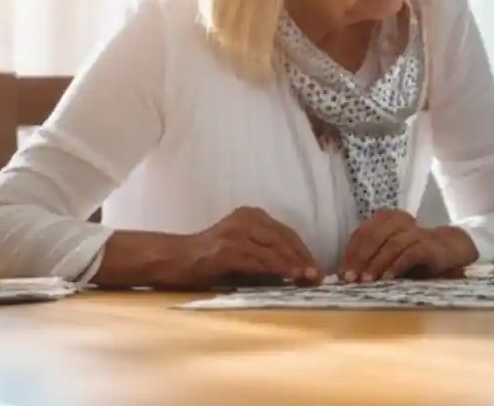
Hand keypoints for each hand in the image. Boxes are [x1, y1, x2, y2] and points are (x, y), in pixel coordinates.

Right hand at [171, 206, 321, 287]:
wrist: (176, 260)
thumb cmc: (210, 260)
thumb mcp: (243, 250)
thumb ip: (266, 254)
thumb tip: (298, 272)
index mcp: (252, 215)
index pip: (286, 233)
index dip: (304, 251)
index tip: (316, 268)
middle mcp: (246, 219)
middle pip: (284, 239)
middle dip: (303, 259)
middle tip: (318, 277)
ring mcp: (236, 233)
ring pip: (274, 248)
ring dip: (295, 265)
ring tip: (309, 279)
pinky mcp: (228, 250)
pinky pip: (259, 260)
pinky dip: (277, 269)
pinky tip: (289, 277)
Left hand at [338, 210, 477, 281]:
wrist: (450, 251)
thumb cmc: (413, 255)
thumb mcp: (389, 255)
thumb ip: (370, 259)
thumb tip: (345, 276)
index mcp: (387, 220)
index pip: (363, 232)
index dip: (351, 252)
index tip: (342, 273)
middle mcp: (401, 222)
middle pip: (375, 234)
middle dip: (360, 258)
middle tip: (351, 278)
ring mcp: (417, 233)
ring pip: (393, 243)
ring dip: (377, 263)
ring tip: (367, 281)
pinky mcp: (430, 246)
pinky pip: (412, 252)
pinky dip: (398, 265)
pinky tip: (388, 278)